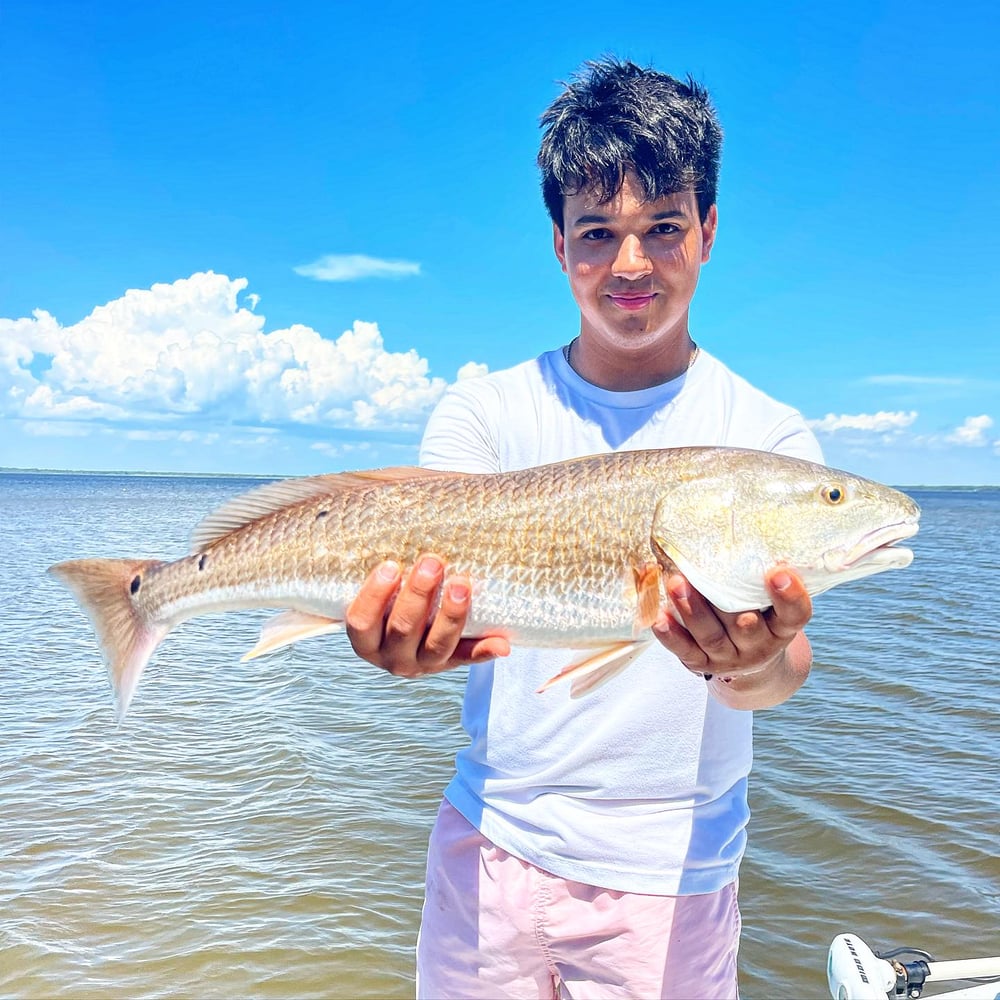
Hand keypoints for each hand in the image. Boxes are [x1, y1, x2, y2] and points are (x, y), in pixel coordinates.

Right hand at [345, 554, 510, 676]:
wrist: (415, 619)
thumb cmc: (393, 587)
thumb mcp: (377, 579)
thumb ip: (374, 553)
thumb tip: (381, 500)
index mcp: (365, 639)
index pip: (361, 622)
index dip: (374, 596)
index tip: (391, 566)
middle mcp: (391, 656)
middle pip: (401, 630)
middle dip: (418, 595)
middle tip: (433, 562)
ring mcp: (423, 663)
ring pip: (436, 646)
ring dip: (451, 616)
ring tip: (462, 584)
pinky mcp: (451, 663)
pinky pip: (469, 660)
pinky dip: (484, 652)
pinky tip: (501, 642)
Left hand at [652, 567, 812, 702]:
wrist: (750, 661)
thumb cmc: (760, 614)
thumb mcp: (771, 601)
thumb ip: (761, 577)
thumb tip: (750, 531)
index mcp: (782, 628)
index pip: (795, 615)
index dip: (790, 596)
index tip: (778, 571)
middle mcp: (759, 646)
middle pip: (745, 626)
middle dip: (724, 601)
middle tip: (704, 570)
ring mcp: (729, 658)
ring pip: (711, 637)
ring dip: (692, 611)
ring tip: (676, 583)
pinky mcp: (702, 663)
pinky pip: (685, 651)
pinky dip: (671, 636)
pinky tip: (658, 618)